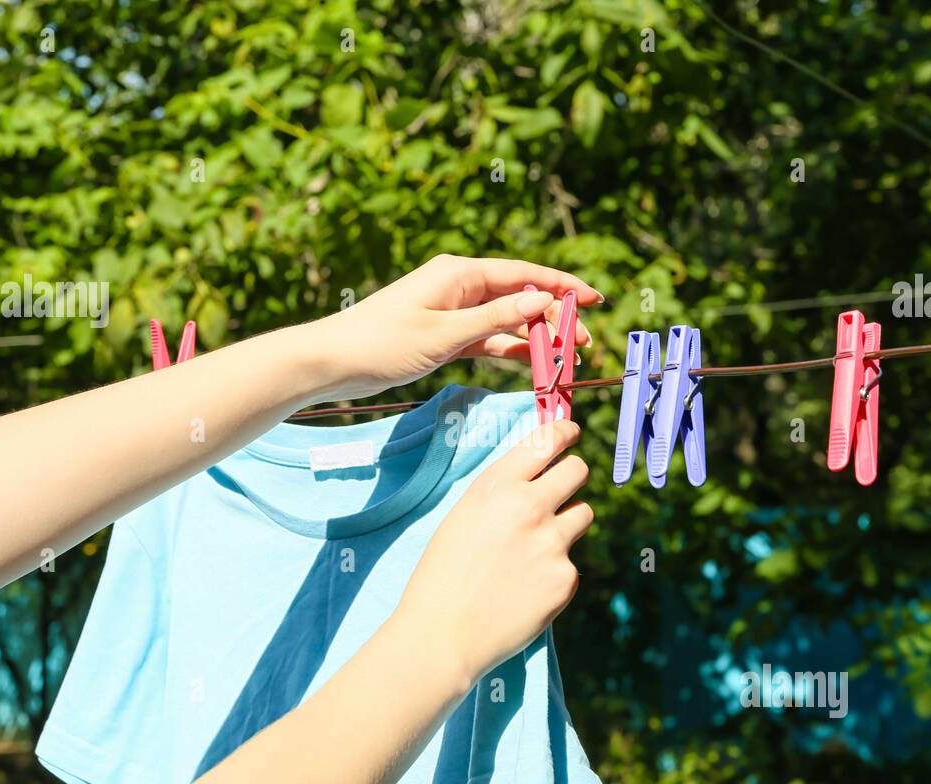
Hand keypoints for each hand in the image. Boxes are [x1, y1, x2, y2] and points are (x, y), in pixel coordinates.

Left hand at [311, 255, 601, 401]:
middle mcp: (460, 285)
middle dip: (555, 318)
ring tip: (565, 359)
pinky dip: (510, 349)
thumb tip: (540, 300)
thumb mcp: (444, 334)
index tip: (595, 299)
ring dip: (536, 337)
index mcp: (460, 273)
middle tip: (583, 346)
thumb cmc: (382, 344)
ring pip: (506, 319)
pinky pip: (488, 337)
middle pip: (520, 296)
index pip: (524, 274)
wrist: (334, 362)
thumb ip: (495, 319)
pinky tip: (533, 362)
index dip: (562, 287)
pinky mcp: (445, 333)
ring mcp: (453, 309)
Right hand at [394, 419, 592, 686]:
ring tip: (532, 552)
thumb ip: (502, 494)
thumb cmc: (442, 576)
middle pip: (577, 470)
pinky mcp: (566, 578)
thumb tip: (538, 474)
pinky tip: (525, 590)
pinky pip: (570, 562)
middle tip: (562, 489)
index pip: (546, 441)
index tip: (570, 432)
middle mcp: (529, 507)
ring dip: (566, 525)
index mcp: (496, 487)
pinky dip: (554, 572)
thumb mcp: (463, 517)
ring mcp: (552, 543)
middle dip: (572, 475)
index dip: (563, 432)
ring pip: (582, 515)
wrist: (442, 635)